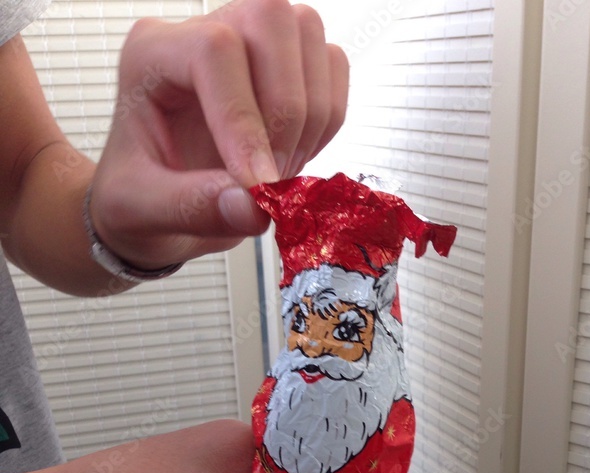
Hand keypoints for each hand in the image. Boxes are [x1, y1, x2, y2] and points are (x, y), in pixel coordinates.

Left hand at [89, 1, 348, 269]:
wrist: (152, 210)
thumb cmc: (133, 201)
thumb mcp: (140, 213)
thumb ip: (190, 209)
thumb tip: (252, 207)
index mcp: (152, 54)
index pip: (214, 50)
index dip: (245, 119)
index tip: (257, 186)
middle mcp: (201, 33)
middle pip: (271, 19)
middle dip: (285, 109)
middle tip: (270, 177)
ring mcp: (249, 44)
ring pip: (307, 35)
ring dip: (310, 114)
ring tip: (279, 172)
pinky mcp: (285, 69)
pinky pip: (332, 69)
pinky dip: (326, 121)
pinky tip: (293, 158)